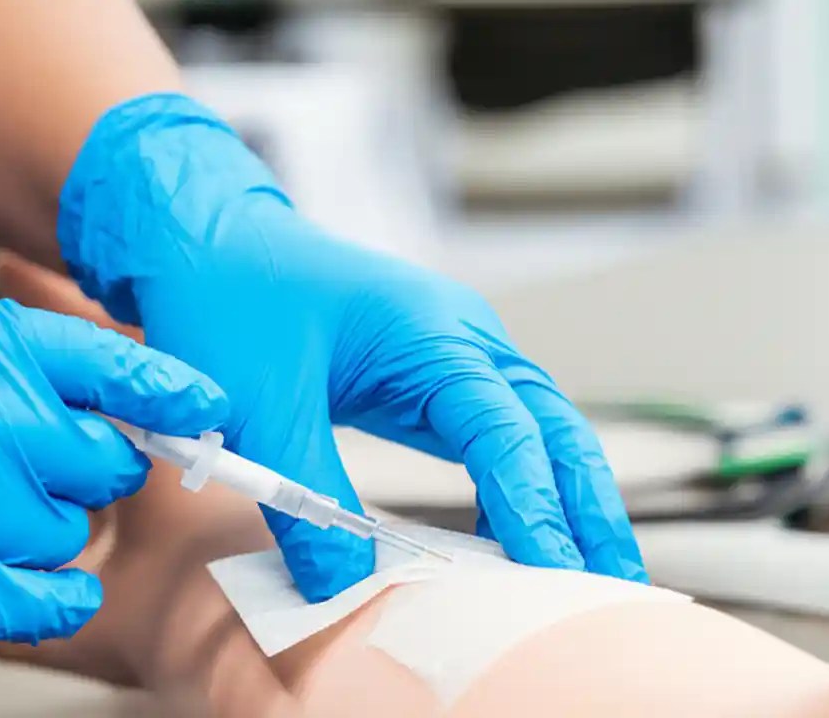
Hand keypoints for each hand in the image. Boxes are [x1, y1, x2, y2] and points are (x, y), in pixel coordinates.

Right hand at [0, 287, 225, 666]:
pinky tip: (15, 580)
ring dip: (33, 531)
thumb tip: (59, 385)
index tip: (204, 401)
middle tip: (24, 474)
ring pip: (70, 528)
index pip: (98, 358)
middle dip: (81, 470)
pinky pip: (54, 595)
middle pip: (100, 456)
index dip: (162, 383)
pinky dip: (51, 595)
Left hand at [59, 94, 645, 601]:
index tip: (553, 575)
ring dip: (565, 499)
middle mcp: (462, 340)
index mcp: (431, 333)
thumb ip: (305, 494)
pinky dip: (517, 486)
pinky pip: (497, 435)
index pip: (506, 432)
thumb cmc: (234, 300)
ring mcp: (455, 354)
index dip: (533, 508)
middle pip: (554, 429)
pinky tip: (515, 537)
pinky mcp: (434, 375)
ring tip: (586, 574)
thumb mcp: (260, 406)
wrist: (207, 243)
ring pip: (538, 432)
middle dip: (588, 508)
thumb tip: (340, 585)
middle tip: (620, 586)